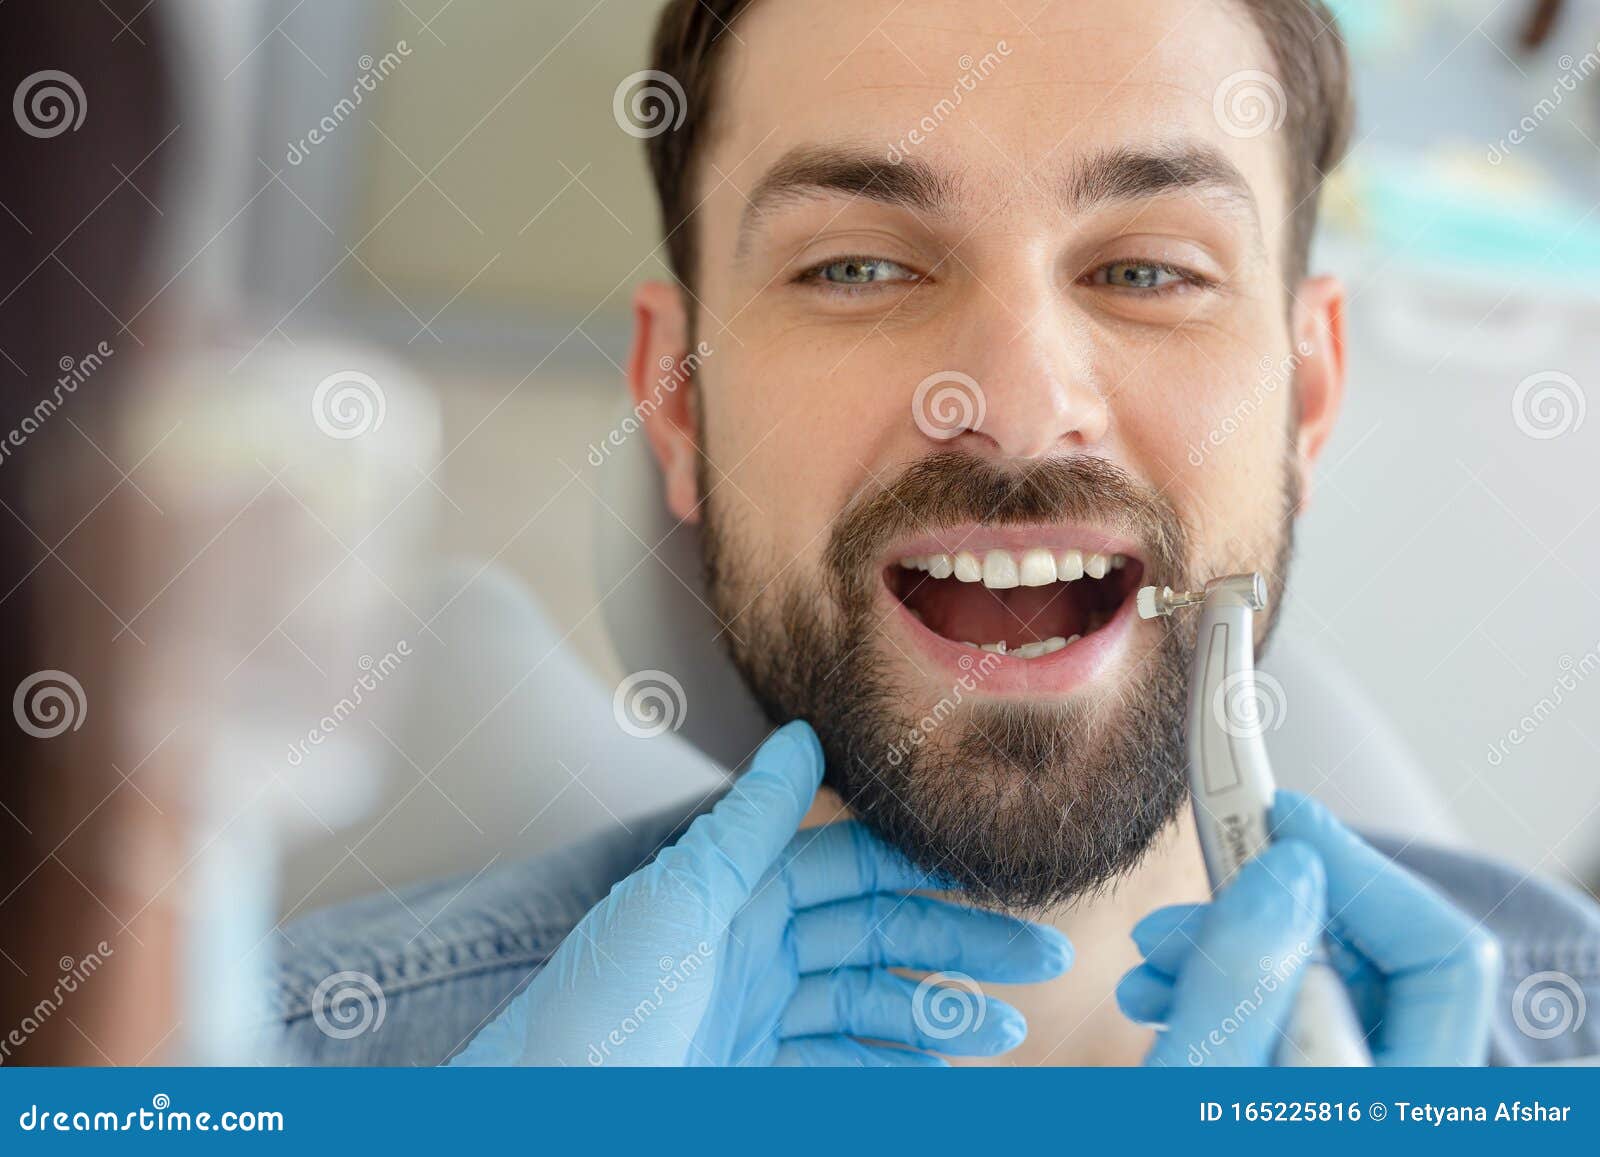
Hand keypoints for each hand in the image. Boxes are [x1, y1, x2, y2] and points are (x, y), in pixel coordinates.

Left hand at [451, 721, 1072, 1065]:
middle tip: (1041, 959)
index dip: (919, 870)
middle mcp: (753, 951)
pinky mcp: (757, 1080)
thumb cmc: (594, 1016)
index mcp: (735, 895)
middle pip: (876, 937)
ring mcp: (757, 1019)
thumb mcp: (677, 905)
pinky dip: (896, 1068)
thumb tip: (803, 736)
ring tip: (1006, 1029)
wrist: (543, 1120)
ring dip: (940, 1013)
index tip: (991, 874)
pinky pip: (845, 1066)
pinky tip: (944, 1071)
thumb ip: (747, 826)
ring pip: (871, 1006)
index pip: (848, 867)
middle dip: (957, 946)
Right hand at [1117, 791, 1501, 1065]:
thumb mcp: (1198, 1080)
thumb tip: (1288, 865)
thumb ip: (1245, 980)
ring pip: (1324, 985)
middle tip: (1182, 902)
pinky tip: (1165, 994)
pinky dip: (1230, 991)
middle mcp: (1397, 1096)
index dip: (1359, 865)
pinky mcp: (1309, 1097)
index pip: (1442, 951)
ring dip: (1233, 946)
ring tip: (1153, 957)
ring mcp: (1354, 1097)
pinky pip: (1293, 1022)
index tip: (1277, 812)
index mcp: (1404, 1099)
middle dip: (1268, 908)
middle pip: (1376, 959)